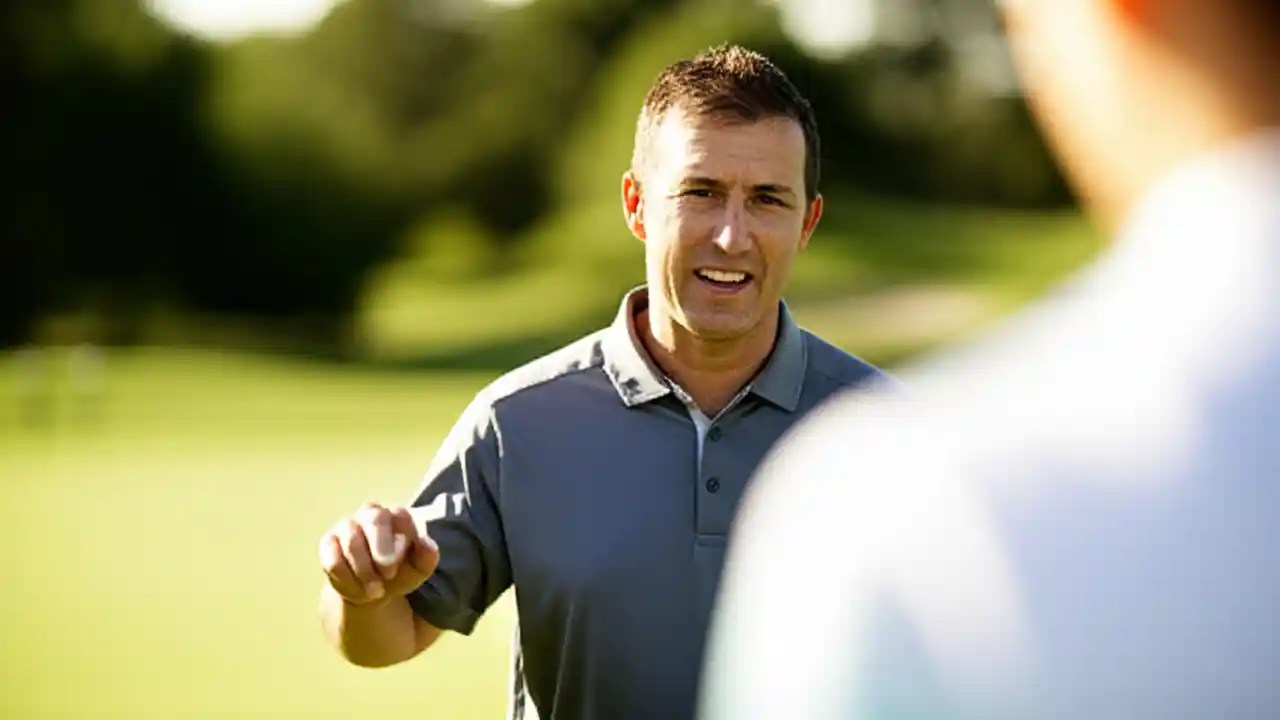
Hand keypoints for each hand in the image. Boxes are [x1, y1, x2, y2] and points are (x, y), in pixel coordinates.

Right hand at [319, 503, 439, 605]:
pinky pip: (333, 558)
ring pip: (352, 541)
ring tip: (375, 591)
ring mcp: (348, 525)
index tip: (399, 567)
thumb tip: (427, 543)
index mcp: (397, 515)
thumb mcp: (418, 570)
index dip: (401, 542)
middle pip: (375, 519)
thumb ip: (427, 556)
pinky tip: (357, 589)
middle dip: (382, 549)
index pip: (401, 516)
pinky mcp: (328, 543)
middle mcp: (371, 513)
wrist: (370, 590)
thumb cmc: (398, 574)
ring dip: (365, 570)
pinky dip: (346, 578)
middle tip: (388, 576)